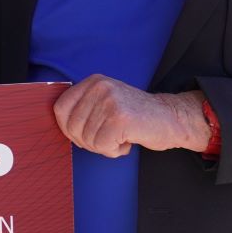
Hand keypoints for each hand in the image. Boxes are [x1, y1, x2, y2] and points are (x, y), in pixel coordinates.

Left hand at [52, 77, 210, 158]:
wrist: (172, 118)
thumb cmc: (136, 117)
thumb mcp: (106, 102)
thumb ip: (84, 109)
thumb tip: (60, 125)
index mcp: (93, 82)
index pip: (60, 108)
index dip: (67, 128)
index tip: (82, 135)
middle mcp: (100, 87)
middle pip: (71, 126)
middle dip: (87, 141)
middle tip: (107, 138)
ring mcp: (110, 101)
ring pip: (87, 139)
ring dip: (104, 146)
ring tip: (121, 137)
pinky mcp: (121, 118)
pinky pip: (102, 145)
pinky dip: (113, 150)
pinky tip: (127, 141)